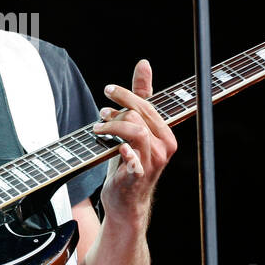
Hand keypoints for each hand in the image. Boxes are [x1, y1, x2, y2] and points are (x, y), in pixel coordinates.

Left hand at [93, 59, 176, 219]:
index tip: (108, 90)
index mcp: (166, 133)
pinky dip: (126, 153)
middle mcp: (164, 147)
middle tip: (101, 113)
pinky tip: (118, 148)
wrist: (127, 200)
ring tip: (98, 129)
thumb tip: (144, 64)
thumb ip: (141, 97)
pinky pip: (135, 161)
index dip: (126, 95)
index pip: (148, 105)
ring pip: (135, 132)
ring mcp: (152, 163)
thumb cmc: (130, 161)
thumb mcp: (136, 128)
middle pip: (140, 116)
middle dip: (117, 110)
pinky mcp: (138, 177)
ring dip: (112, 126)